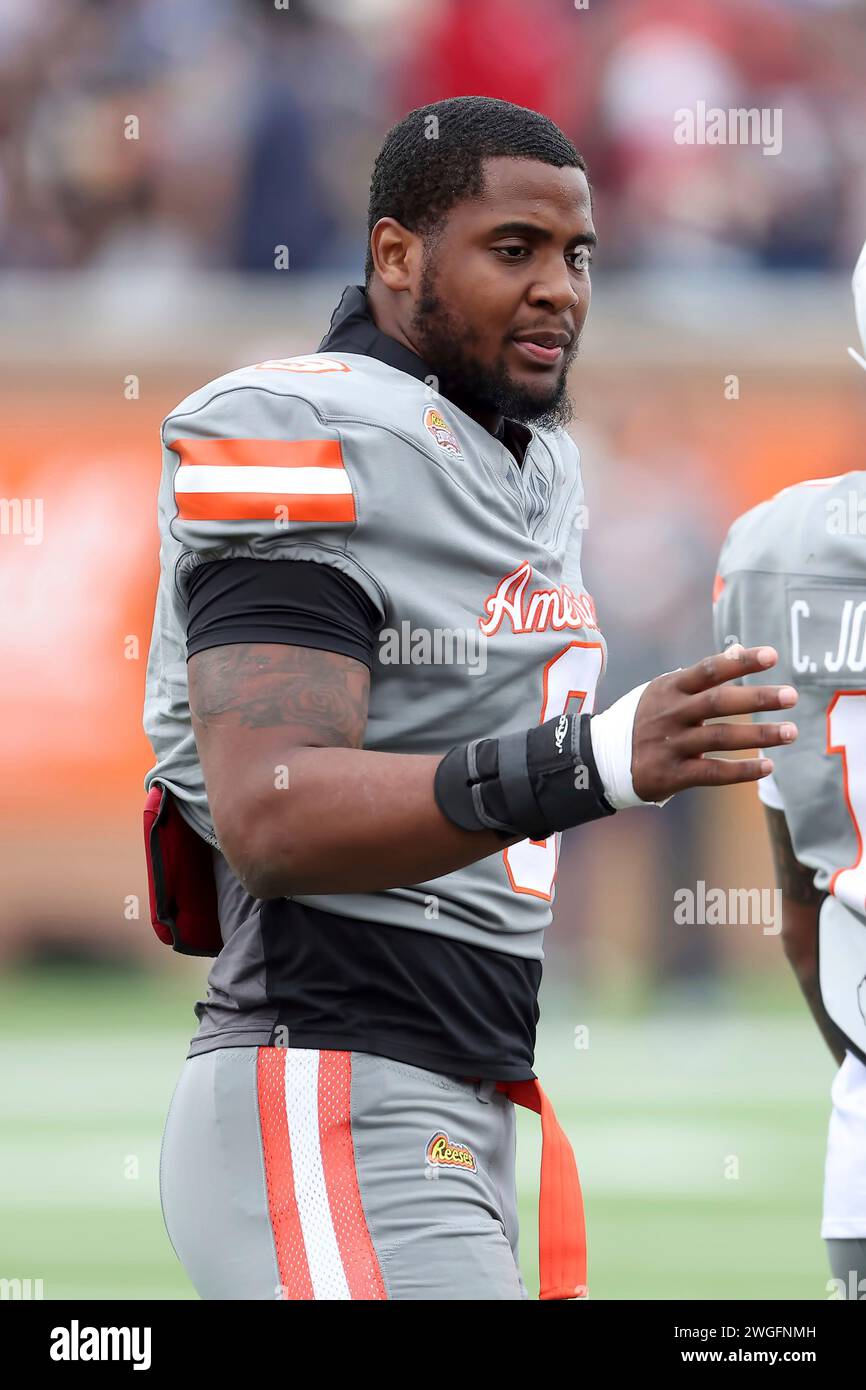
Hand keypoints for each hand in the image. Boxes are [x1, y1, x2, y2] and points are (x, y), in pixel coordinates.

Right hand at [631, 644, 796, 801]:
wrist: (601, 759)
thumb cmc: (643, 719)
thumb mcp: (663, 690)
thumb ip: (699, 677)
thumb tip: (739, 651)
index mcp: (670, 688)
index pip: (710, 669)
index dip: (742, 662)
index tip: (773, 656)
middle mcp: (670, 713)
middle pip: (719, 702)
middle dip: (758, 698)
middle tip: (791, 696)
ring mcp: (671, 744)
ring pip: (721, 737)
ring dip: (759, 735)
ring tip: (790, 732)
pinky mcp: (672, 773)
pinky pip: (713, 772)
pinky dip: (742, 771)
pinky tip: (767, 767)